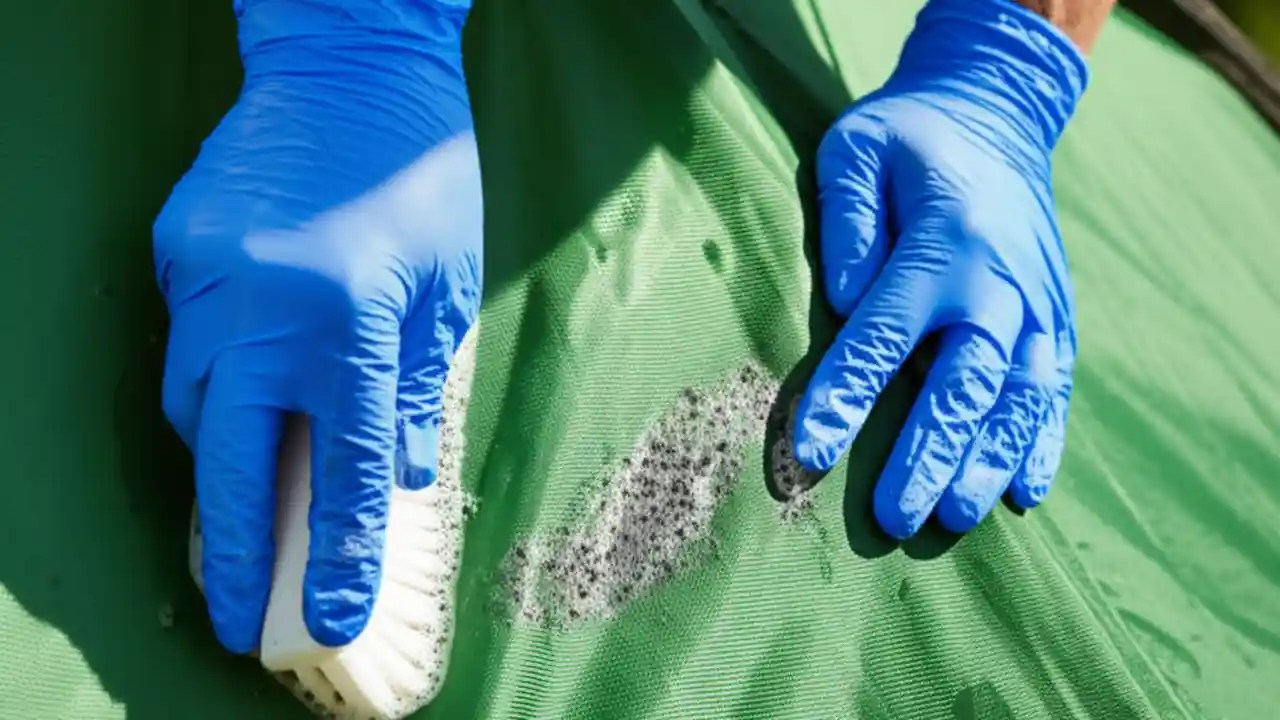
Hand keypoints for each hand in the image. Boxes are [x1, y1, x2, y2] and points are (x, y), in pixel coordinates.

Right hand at [152, 1, 479, 653]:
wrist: (349, 64)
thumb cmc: (422, 174)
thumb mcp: (447, 287)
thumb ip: (416, 387)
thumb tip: (396, 473)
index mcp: (352, 322)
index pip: (341, 470)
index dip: (335, 554)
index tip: (326, 617)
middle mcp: (266, 309)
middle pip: (232, 460)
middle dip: (234, 549)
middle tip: (238, 613)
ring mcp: (207, 277)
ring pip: (193, 404)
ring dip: (222, 456)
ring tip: (253, 491)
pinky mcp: (176, 248)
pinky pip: (187, 340)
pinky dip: (216, 375)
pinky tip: (250, 376)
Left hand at [793, 0, 1087, 539]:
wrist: (999, 112)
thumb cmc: (908, 138)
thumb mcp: (857, 150)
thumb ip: (848, 219)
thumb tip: (843, 297)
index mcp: (944, 243)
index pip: (883, 336)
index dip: (845, 398)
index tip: (810, 455)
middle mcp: (998, 283)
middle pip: (963, 384)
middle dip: (929, 455)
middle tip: (896, 518)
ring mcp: (1037, 302)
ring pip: (1017, 398)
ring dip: (987, 462)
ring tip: (956, 518)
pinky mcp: (1057, 314)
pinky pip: (1055, 387)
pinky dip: (1042, 440)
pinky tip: (1025, 491)